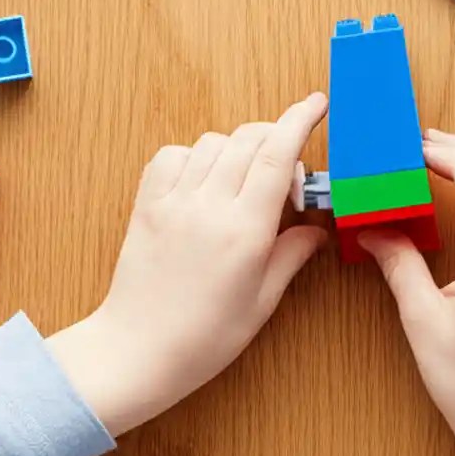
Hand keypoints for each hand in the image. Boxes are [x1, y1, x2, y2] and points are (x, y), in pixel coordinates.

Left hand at [47, 94, 329, 436]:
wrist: (138, 351)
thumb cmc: (204, 338)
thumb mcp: (262, 301)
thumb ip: (291, 255)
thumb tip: (316, 229)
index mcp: (244, 230)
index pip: (277, 155)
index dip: (300, 121)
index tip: (316, 104)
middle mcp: (207, 206)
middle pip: (248, 140)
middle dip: (275, 137)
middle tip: (287, 174)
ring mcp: (173, 202)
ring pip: (211, 142)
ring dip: (236, 149)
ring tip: (243, 183)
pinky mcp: (146, 206)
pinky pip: (171, 156)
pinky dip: (192, 156)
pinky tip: (202, 182)